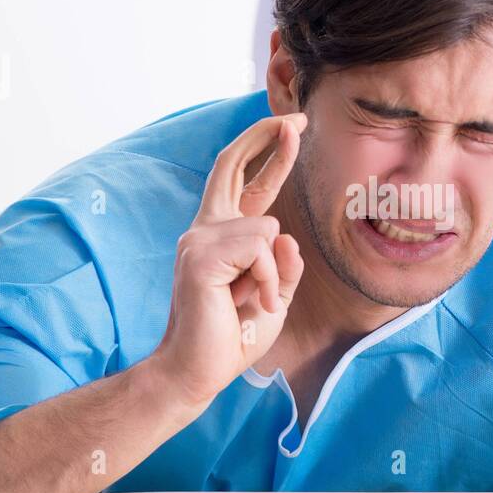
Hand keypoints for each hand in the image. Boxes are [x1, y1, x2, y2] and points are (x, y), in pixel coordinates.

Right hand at [149, 113, 306, 410]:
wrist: (198, 372)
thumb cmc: (234, 337)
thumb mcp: (276, 296)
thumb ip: (285, 266)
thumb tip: (288, 237)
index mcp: (221, 235)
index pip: (243, 181)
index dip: (266, 150)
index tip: (290, 125)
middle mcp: (204, 229)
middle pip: (231, 164)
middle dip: (267, 138)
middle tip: (295, 121)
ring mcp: (197, 239)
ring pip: (267, 228)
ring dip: (274, 273)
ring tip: (254, 303)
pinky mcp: (200, 257)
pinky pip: (260, 251)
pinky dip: (268, 281)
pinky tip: (252, 303)